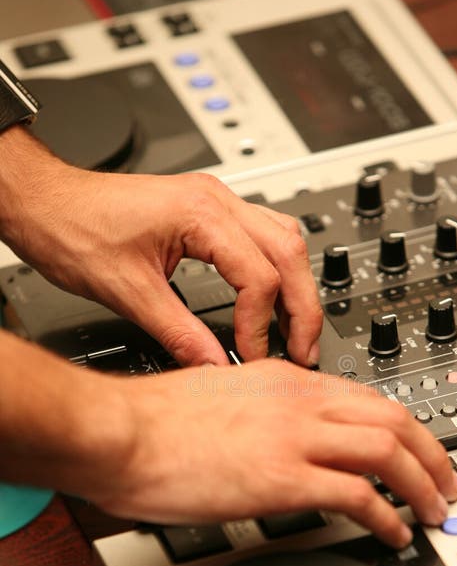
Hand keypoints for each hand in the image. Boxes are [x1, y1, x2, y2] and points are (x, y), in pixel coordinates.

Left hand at [1, 129, 322, 366]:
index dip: (260, 325)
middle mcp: (216, 200)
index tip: (251, 356)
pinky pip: (262, 236)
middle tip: (304, 349)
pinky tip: (270, 298)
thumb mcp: (127, 291)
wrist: (43, 201)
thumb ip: (178, 332)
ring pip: (284, 238)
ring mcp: (215, 201)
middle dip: (301, 306)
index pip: (259, 277)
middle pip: (290, 251)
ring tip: (293, 328)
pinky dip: (275, 270)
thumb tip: (214, 365)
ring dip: (295, 285)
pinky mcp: (207, 210)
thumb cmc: (72, 228)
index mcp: (201, 214)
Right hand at [94, 359, 456, 546]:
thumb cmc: (152, 421)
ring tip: (434, 511)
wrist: (120, 432)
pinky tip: (392, 532)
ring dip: (423, 484)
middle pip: (394, 417)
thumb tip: (274, 440)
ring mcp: (295, 437)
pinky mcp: (283, 477)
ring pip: (389, 450)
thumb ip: (259, 413)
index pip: (366, 398)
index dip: (404, 427)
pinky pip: (359, 495)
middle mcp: (299, 401)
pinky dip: (387, 515)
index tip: (416, 450)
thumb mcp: (220, 398)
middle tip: (447, 482)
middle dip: (433, 453)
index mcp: (284, 381)